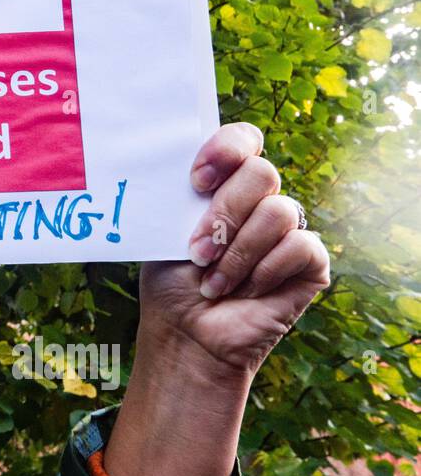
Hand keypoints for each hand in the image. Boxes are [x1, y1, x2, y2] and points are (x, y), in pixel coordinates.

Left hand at [139, 122, 329, 377]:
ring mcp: (287, 230)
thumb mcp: (165, 232)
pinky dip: (265, 271)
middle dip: (224, 215)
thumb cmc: (171, 282)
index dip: (226, 149)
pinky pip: (300, 245)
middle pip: (261, 173)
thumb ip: (181, 195)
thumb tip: (178, 165)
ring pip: (278, 211)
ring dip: (238, 253)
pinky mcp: (310, 262)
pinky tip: (246, 291)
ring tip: (213, 283)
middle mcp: (259, 201)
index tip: (197, 181)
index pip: (242, 140)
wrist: (186, 335)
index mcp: (223, 184)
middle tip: (197, 251)